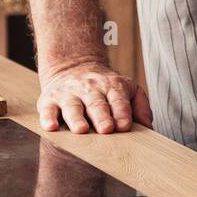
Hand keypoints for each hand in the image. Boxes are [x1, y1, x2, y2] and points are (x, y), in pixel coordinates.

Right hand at [37, 59, 152, 134]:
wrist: (74, 67)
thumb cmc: (105, 87)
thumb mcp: (128, 89)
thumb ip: (140, 106)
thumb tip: (148, 127)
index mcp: (112, 86)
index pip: (119, 100)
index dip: (122, 113)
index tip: (124, 126)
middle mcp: (90, 88)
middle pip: (97, 104)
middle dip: (102, 117)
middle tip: (107, 129)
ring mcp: (69, 93)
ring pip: (73, 107)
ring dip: (77, 119)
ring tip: (81, 130)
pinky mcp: (49, 100)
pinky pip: (48, 110)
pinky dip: (48, 118)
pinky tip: (51, 127)